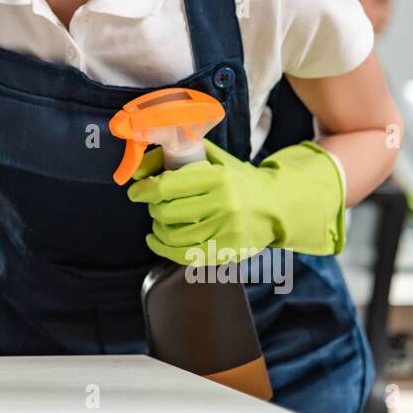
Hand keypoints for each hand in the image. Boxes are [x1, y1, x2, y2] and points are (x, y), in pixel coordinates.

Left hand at [126, 139, 345, 265]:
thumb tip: (137, 168)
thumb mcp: (211, 159)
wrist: (276, 204)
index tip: (136, 191)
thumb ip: (174, 156)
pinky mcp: (228, 252)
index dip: (144, 190)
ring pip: (173, 236)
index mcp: (218, 178)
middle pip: (167, 212)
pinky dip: (163, 249)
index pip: (167, 186)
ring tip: (159, 221)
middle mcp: (224, 204)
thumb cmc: (237, 179)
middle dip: (152, 208)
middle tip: (153, 205)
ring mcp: (227, 231)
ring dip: (158, 229)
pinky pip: (185, 256)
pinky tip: (157, 240)